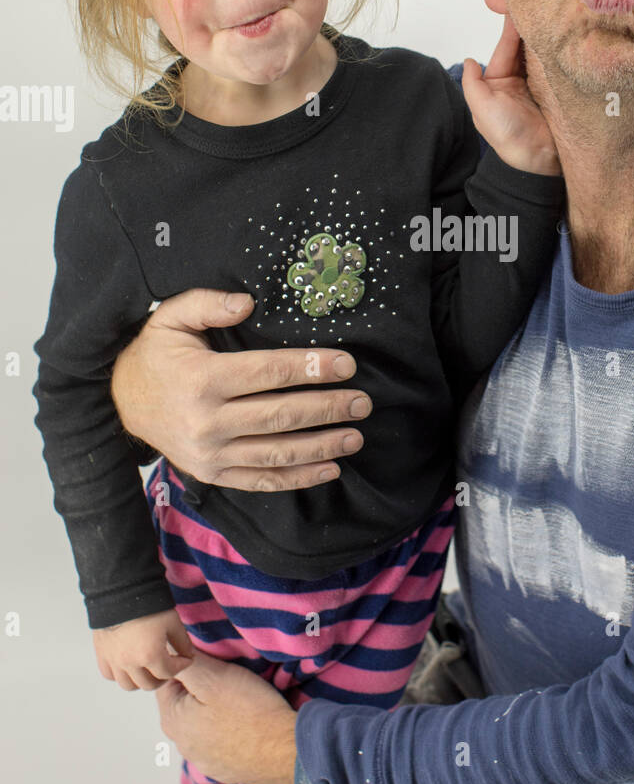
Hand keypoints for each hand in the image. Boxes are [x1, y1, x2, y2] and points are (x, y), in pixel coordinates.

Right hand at [92, 607, 195, 690]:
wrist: (121, 590)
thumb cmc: (149, 604)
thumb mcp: (173, 621)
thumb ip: (182, 642)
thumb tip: (188, 655)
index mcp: (150, 655)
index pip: (169, 672)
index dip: (182, 665)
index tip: (186, 659)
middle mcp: (130, 663)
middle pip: (149, 684)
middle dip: (163, 677)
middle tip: (169, 667)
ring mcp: (114, 661)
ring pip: (129, 685)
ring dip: (141, 680)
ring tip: (149, 669)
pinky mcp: (102, 654)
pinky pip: (110, 675)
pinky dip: (120, 675)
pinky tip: (129, 665)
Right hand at [109, 289, 372, 492]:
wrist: (121, 404)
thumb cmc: (155, 356)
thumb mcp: (170, 318)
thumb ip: (207, 303)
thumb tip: (248, 302)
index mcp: (203, 379)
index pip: (269, 373)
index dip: (311, 368)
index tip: (346, 365)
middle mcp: (208, 421)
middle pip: (281, 416)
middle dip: (327, 408)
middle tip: (362, 402)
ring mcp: (211, 454)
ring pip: (277, 453)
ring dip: (322, 446)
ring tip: (355, 435)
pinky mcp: (213, 475)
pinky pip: (262, 480)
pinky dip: (298, 479)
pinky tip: (330, 469)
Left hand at [157, 652, 297, 783]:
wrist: (285, 750)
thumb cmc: (250, 711)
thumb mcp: (215, 676)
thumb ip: (187, 663)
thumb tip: (170, 653)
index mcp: (172, 720)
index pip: (167, 681)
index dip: (191, 667)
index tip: (214, 666)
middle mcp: (181, 745)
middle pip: (183, 703)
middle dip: (200, 690)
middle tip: (229, 682)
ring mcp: (202, 761)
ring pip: (200, 724)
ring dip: (212, 712)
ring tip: (239, 703)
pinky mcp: (222, 769)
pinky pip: (217, 743)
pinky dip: (226, 732)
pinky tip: (244, 725)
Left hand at [460, 14, 560, 176]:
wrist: (539, 160)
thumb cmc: (507, 137)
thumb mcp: (481, 109)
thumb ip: (472, 84)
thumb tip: (468, 61)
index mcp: (499, 83)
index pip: (505, 50)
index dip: (511, 31)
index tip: (517, 7)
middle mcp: (520, 81)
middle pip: (525, 49)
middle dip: (531, 28)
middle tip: (540, 4)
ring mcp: (542, 85)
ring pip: (543, 55)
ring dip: (547, 38)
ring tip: (554, 14)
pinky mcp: (560, 90)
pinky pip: (560, 66)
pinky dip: (561, 53)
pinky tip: (566, 37)